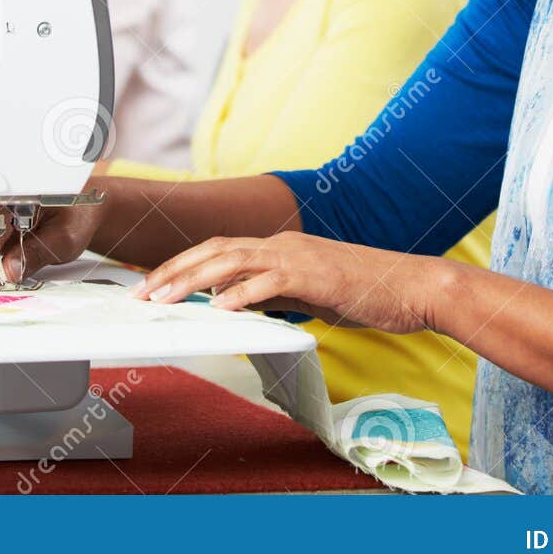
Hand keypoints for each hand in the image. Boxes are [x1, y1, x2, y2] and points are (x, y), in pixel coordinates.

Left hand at [130, 231, 441, 333]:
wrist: (412, 287)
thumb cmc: (365, 292)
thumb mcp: (308, 293)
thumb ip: (272, 294)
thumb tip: (235, 304)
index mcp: (279, 247)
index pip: (218, 250)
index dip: (181, 265)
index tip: (152, 284)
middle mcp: (282, 244)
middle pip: (214, 250)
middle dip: (172, 270)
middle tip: (141, 293)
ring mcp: (298, 256)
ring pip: (232, 260)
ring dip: (192, 279)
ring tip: (163, 299)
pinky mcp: (315, 275)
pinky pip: (269, 282)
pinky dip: (240, 294)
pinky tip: (219, 308)